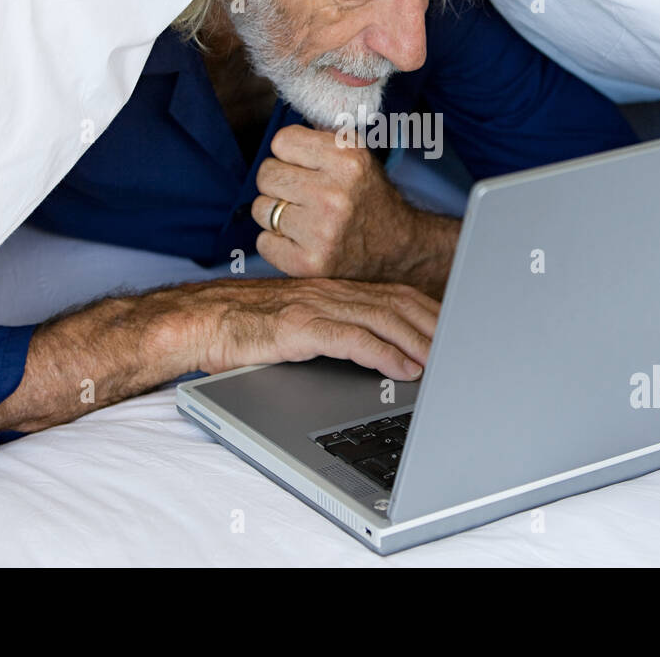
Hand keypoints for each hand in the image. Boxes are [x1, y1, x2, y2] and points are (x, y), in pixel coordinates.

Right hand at [163, 277, 435, 379]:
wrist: (196, 322)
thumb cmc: (241, 327)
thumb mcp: (295, 323)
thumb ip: (330, 328)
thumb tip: (367, 350)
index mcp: (330, 289)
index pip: (391, 294)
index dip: (426, 309)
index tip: (452, 326)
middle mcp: (328, 293)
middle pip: (396, 303)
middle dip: (434, 324)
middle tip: (462, 345)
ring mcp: (315, 308)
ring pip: (382, 319)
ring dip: (418, 341)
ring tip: (443, 361)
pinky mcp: (300, 328)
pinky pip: (353, 339)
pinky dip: (385, 354)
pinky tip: (405, 369)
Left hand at [251, 125, 458, 294]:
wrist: (399, 248)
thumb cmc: (369, 197)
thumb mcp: (358, 155)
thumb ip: (321, 137)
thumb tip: (280, 133)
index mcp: (347, 159)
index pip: (282, 141)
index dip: (289, 154)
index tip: (303, 167)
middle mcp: (334, 194)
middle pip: (267, 174)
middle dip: (279, 183)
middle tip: (301, 194)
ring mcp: (321, 231)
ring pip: (260, 208)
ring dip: (276, 214)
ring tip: (302, 218)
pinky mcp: (309, 263)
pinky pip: (263, 242)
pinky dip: (276, 243)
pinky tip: (300, 240)